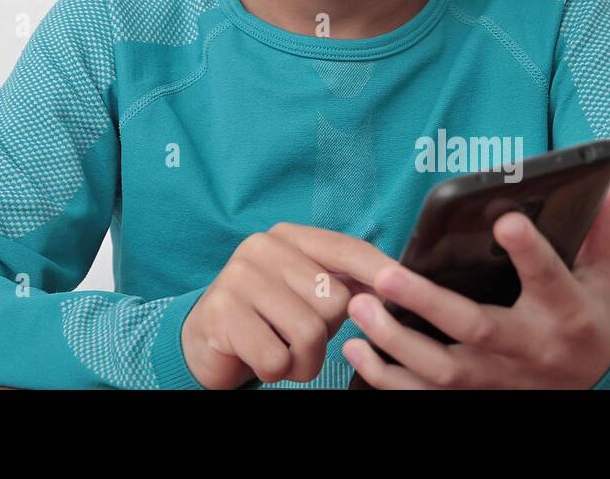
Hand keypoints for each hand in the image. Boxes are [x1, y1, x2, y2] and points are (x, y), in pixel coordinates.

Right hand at [182, 223, 394, 388]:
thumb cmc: (268, 317)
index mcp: (288, 237)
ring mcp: (239, 277)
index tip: (403, 283)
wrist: (206, 340)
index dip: (378, 268)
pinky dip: (276, 372)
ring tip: (281, 352)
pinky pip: (277, 358)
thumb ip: (341, 282)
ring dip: (303, 360)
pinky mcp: (222, 312)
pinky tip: (259, 358)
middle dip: (326, 334)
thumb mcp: (305, 293)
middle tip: (297, 338)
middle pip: (333, 300)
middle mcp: (262, 247)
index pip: (345, 248)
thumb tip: (394, 285)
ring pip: (309, 333)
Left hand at [343, 167, 609, 388]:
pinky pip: (427, 397)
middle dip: (428, 303)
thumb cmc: (592, 314)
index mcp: (565, 311)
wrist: (602, 382)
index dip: (529, 251)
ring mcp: (501, 380)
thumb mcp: (607, 274)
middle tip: (386, 276)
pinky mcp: (478, 397)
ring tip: (361, 309)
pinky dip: (389, 380)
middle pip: (475, 329)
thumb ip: (602, 226)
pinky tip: (358, 351)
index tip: (505, 221)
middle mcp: (530, 349)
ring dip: (397, 343)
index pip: (549, 278)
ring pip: (444, 370)